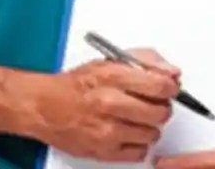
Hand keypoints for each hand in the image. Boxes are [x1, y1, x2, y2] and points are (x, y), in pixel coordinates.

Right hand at [31, 48, 181, 162]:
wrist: (43, 106)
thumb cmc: (75, 86)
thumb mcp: (107, 61)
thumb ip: (143, 61)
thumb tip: (171, 73)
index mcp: (111, 77)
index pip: (161, 86)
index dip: (169, 88)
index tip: (166, 89)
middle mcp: (109, 103)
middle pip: (161, 112)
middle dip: (159, 108)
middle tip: (147, 104)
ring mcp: (107, 130)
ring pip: (153, 134)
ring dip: (147, 127)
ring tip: (132, 119)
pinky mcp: (104, 151)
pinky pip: (140, 152)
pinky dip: (136, 144)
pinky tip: (125, 133)